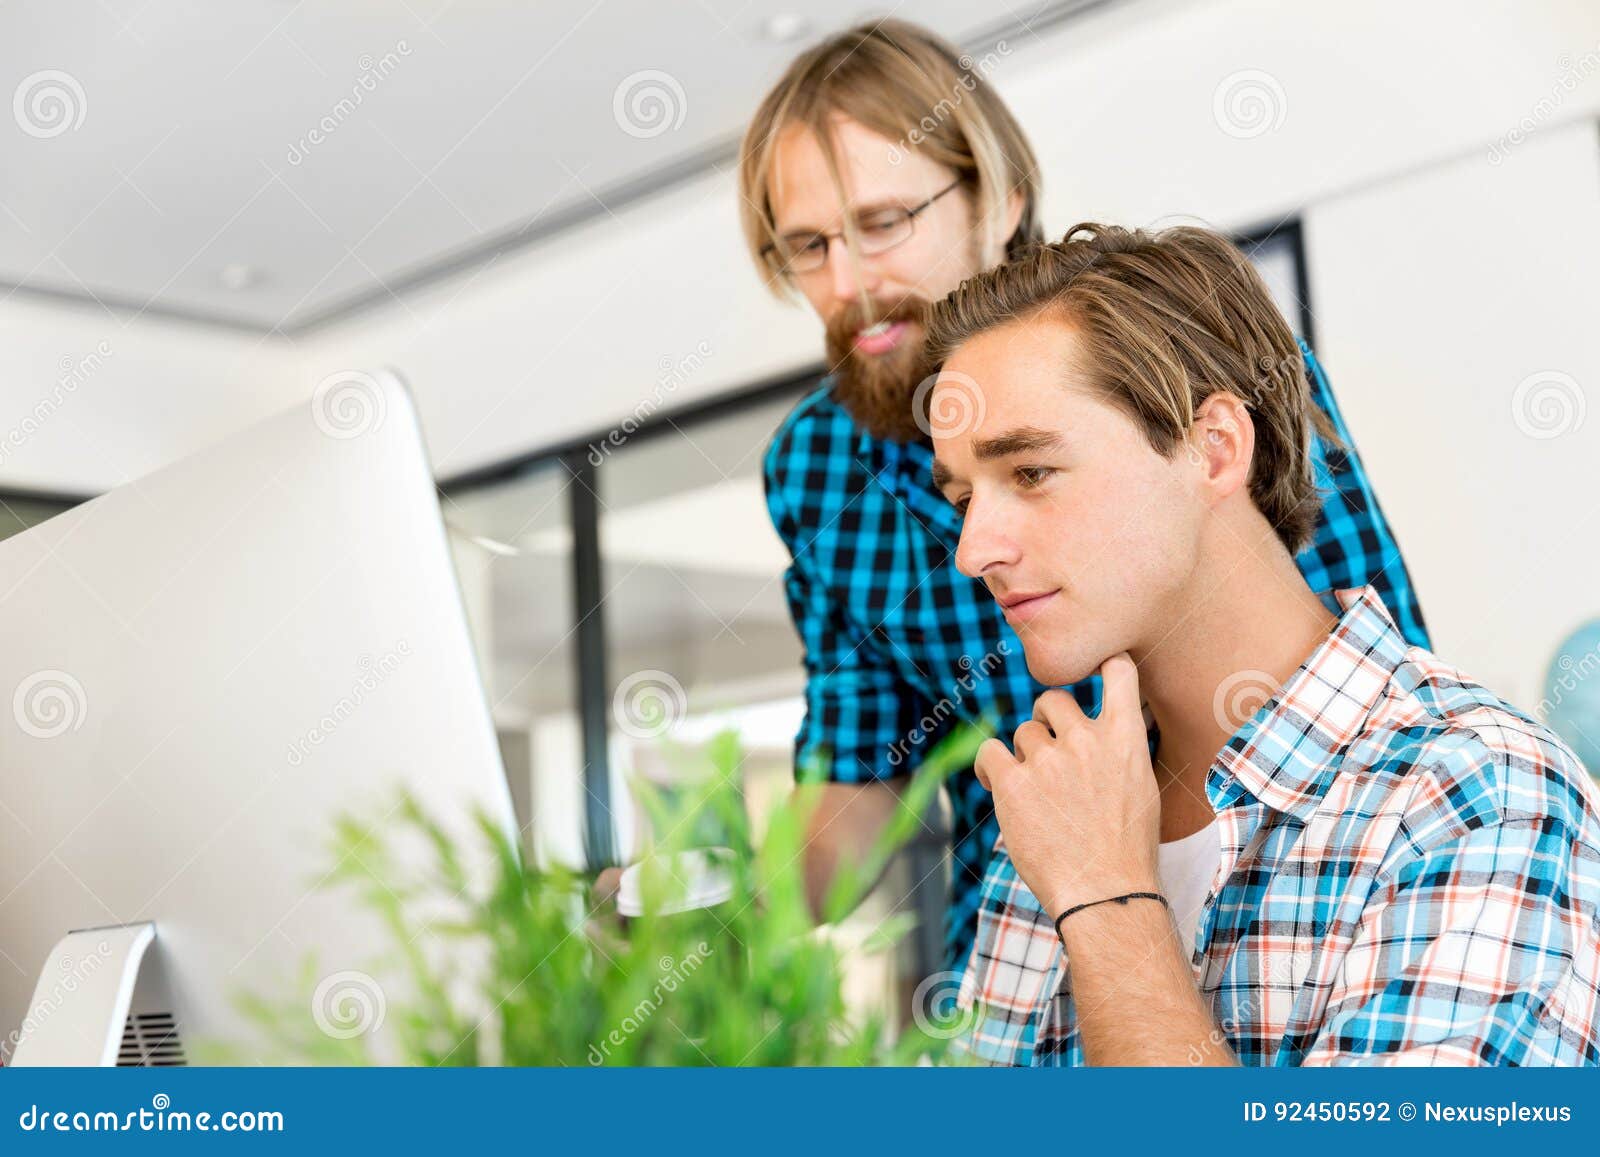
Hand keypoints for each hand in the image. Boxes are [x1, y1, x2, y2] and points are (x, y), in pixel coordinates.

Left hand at [974, 653, 1160, 919]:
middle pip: (1052, 700)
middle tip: (1052, 758)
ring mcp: (1047, 760)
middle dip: (1048, 721)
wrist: (1106, 895)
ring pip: (1022, 732)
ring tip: (1036, 793)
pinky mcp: (1013, 783)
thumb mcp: (1142, 787)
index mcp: (1125, 738)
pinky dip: (990, 766)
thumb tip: (1099, 728)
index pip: (1117, 670)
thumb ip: (1119, 749)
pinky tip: (996, 785)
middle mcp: (1085, 739)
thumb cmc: (1127, 851)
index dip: (1100, 666)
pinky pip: (989, 751)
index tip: (1091, 675)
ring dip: (1024, 755)